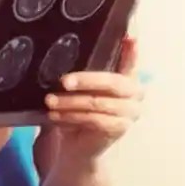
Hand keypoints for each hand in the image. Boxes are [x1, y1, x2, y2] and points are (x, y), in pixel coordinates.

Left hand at [44, 36, 144, 162]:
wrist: (74, 147)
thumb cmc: (76, 111)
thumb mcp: (76, 89)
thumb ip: (81, 72)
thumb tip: (65, 49)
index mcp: (126, 78)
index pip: (131, 62)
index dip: (131, 51)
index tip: (129, 38)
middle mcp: (134, 94)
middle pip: (112, 82)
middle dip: (86, 80)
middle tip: (63, 81)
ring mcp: (130, 113)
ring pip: (98, 102)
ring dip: (70, 102)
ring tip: (50, 101)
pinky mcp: (119, 129)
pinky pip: (94, 119)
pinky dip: (71, 117)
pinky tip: (55, 116)